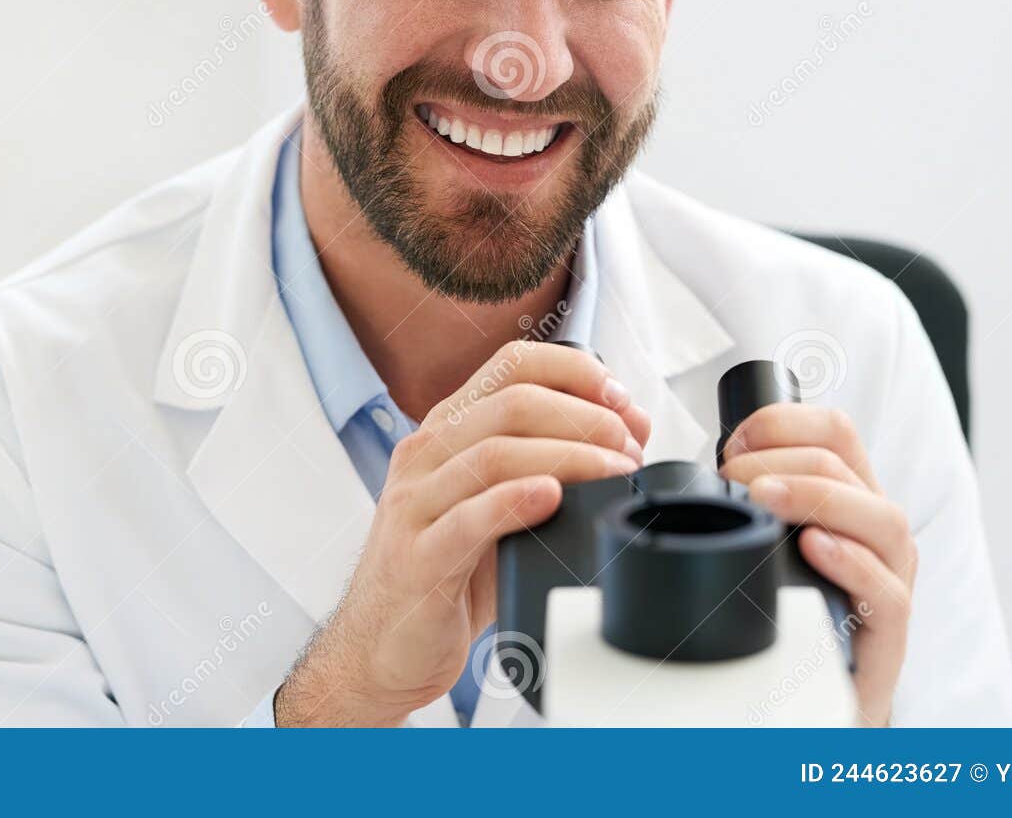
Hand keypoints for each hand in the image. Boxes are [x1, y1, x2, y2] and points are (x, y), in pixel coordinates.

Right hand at [275, 341, 650, 725]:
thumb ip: (550, 469)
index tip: (621, 399)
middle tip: (628, 447)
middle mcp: (425, 455)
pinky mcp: (416, 557)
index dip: (575, 372)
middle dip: (585, 418)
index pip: (511, 365)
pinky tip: (551, 498)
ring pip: (493, 454)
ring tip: (613, 474)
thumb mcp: (499, 507)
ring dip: (569, 457)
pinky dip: (514, 501)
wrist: (382, 647)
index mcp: (447, 430)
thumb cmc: (448, 574)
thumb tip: (629, 435)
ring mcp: (415, 504)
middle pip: (511, 403)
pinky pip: (466, 519)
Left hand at [720, 404, 917, 725]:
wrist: (822, 686)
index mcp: (849, 495)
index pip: (834, 430)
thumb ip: (752, 503)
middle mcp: (875, 527)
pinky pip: (887, 592)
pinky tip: (816, 548)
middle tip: (732, 478)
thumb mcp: (772, 540)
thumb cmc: (794, 606)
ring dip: (814, 496)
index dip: (782, 423)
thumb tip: (694, 477)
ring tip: (764, 499)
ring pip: (881, 519)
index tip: (735, 444)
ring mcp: (891, 576)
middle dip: (780, 460)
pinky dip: (851, 563)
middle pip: (847, 466)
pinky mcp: (890, 631)